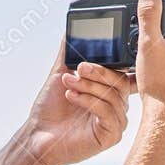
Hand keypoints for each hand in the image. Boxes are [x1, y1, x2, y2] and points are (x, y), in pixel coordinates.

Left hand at [23, 39, 134, 164]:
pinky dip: (89, 101)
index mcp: (110, 92)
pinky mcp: (111, 136)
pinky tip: (72, 96)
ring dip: (89, 86)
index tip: (105, 53)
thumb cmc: (50, 108)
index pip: (126, 73)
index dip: (121, 63)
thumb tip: (70, 28)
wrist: (38, 133)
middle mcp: (117, 106)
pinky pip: (108, 113)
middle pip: (121, 82)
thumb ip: (68, 51)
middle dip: (99, 72)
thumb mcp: (61, 73)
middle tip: (79, 67)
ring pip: (113, 96)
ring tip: (68, 83)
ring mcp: (116, 122)